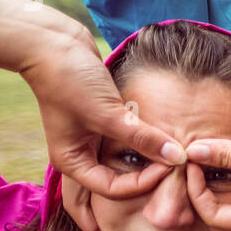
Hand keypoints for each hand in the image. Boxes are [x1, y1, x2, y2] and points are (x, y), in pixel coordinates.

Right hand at [0, 0, 182, 196]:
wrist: (52, 41)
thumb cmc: (70, 80)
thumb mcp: (109, 114)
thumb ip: (143, 137)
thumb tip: (178, 158)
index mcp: (72, 162)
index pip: (113, 189)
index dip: (143, 183)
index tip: (170, 166)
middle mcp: (80, 153)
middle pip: (119, 179)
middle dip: (147, 177)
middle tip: (177, 169)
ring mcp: (90, 135)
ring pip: (125, 157)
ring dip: (148, 157)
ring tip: (175, 155)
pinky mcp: (101, 117)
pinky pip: (127, 136)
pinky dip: (144, 138)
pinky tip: (164, 135)